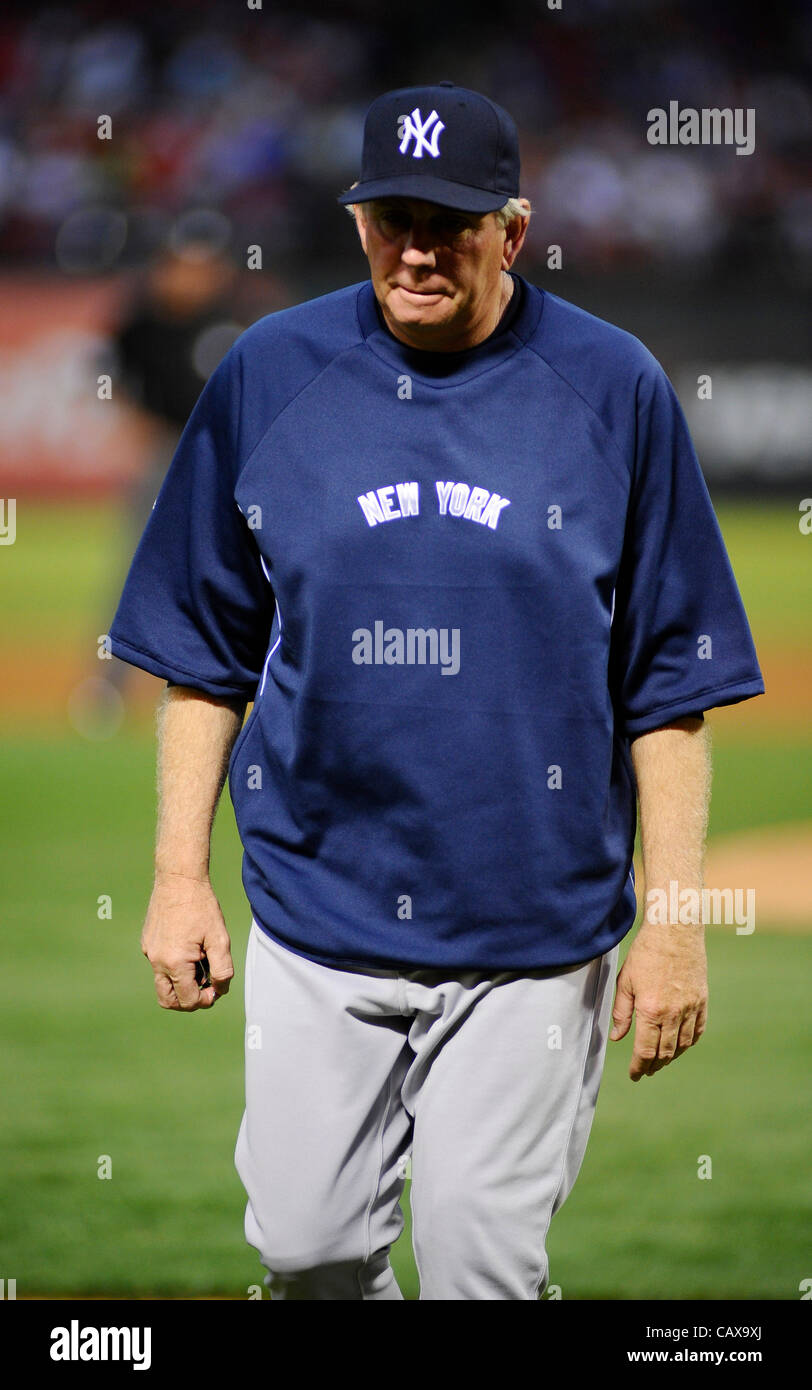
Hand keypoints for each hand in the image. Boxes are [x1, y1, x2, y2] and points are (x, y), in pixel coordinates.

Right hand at [141, 872, 233, 1010]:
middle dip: (188, 1000)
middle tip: (206, 987)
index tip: (217, 988)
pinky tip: (189, 947)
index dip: (206, 1000)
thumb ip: (223, 970)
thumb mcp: (220, 940)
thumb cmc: (201, 906)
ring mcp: (149, 952)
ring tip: (199, 966)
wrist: (179, 879)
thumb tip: (219, 990)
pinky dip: (174, 966)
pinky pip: (159, 965)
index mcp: (174, 963)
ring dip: (181, 984)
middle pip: (168, 1000)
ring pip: (162, 983)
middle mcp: (156, 961)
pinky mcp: (147, 942)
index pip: (188, 1000)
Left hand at [609, 921, 706, 1080]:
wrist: (674, 930)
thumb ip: (622, 1012)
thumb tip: (618, 1037)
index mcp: (650, 1009)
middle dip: (653, 1065)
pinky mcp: (702, 1000)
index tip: (634, 1075)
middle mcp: (673, 1013)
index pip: (645, 1050)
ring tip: (660, 1061)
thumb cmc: (646, 952)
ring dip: (671, 1057)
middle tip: (645, 1071)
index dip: (639, 1067)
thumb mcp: (625, 981)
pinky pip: (698, 1030)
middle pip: (665, 1052)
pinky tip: (680, 1045)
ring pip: (683, 1045)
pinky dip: (689, 1042)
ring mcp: (691, 1007)